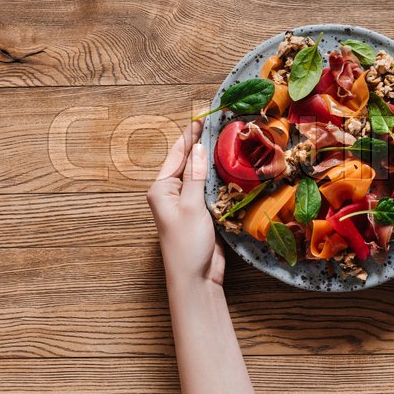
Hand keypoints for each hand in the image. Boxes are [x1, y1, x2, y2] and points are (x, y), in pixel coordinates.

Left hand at [147, 119, 224, 287]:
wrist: (195, 278)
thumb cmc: (187, 244)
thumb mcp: (192, 206)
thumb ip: (196, 176)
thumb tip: (199, 147)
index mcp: (161, 189)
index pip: (178, 154)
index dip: (191, 134)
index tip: (202, 114)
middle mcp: (171, 193)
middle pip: (189, 161)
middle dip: (202, 142)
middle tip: (218, 121)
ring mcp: (187, 203)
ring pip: (201, 174)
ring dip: (213, 159)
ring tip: (227, 137)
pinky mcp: (201, 213)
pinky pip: (210, 188)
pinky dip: (220, 177)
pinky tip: (231, 165)